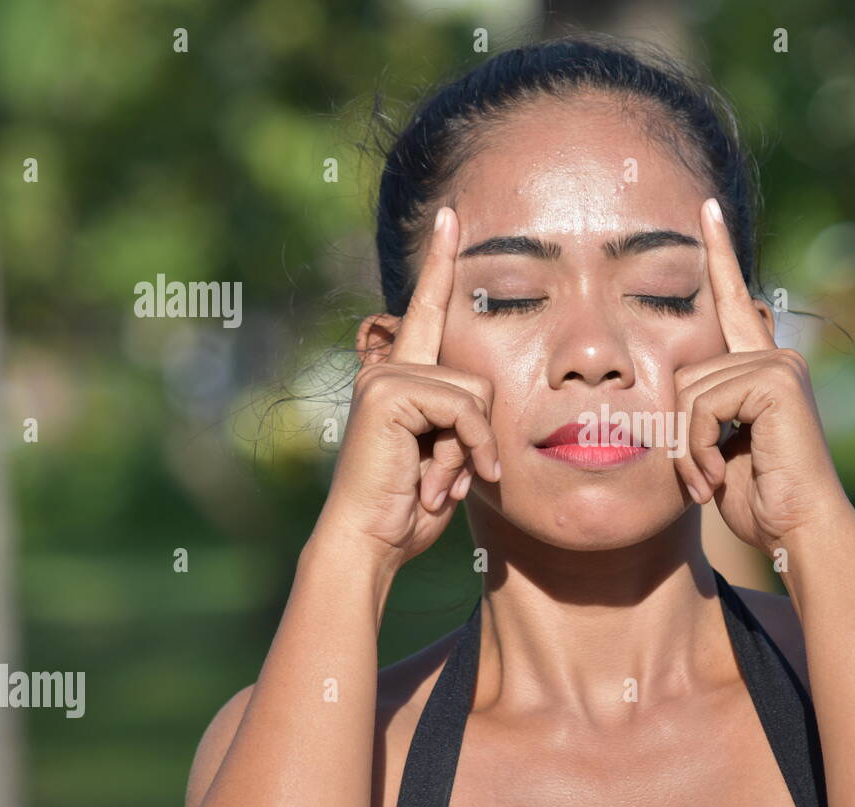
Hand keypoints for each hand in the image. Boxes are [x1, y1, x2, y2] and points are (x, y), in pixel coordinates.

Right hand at [312, 206, 499, 572]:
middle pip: (481, 378)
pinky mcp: (388, 391)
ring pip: (476, 394)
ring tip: (439, 482)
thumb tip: (485, 405)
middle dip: (479, 438)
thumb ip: (462, 422)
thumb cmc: (410, 510)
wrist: (370, 543)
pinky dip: (467, 449)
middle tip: (448, 478)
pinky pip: (463, 408)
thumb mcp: (449, 457)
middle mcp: (391, 368)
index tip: (453, 216)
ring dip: (471, 450)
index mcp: (404, 378)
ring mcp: (386, 376)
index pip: (428, 311)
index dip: (441, 264)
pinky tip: (442, 482)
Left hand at [673, 198, 850, 556]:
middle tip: (698, 476)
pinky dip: (698, 446)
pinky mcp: (777, 381)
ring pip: (688, 390)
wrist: (798, 532)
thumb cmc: (758, 501)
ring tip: (710, 480)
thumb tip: (673, 388)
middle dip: (678, 432)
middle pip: (683, 371)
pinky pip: (703, 404)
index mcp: (759, 369)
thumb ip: (700, 410)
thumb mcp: (716, 448)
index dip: (719, 254)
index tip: (706, 208)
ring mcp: (779, 365)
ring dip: (687, 447)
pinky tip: (718, 474)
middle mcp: (774, 357)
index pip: (734, 302)